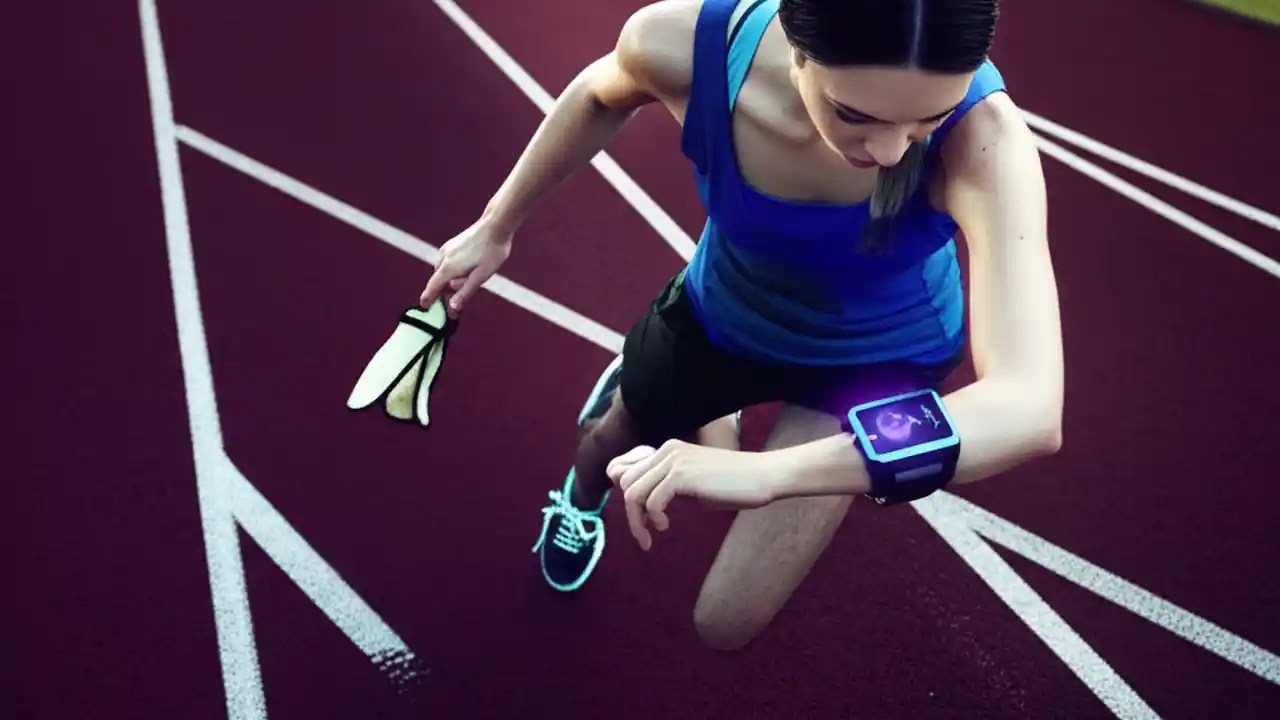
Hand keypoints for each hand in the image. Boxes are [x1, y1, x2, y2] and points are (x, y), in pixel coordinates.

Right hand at [419, 218, 512, 317]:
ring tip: (466, 283)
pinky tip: (465, 270)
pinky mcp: (452, 244)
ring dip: (448, 280)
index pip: (433, 287)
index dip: (428, 298)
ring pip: (442, 270)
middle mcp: (443, 257)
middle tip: (455, 304)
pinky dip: (451, 270)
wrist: (495, 225)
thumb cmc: (491, 251)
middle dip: (443, 291)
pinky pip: (446, 262)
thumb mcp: (480, 276)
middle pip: (438, 280)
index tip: (424, 306)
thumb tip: (452, 307)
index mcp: (449, 268)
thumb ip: (465, 292)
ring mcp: (446, 249)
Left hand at [606, 441, 780, 550]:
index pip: (622, 468)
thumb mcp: (692, 486)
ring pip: (632, 492)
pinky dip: (653, 518)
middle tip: (647, 534)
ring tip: (655, 532)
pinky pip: (650, 500)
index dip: (625, 496)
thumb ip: (667, 489)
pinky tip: (666, 525)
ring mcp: (673, 460)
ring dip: (638, 520)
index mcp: (667, 450)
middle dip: (630, 513)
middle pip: (623, 482)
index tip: (640, 519)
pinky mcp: (682, 475)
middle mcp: (666, 451)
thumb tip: (641, 505)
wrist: (764, 477)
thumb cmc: (733, 486)